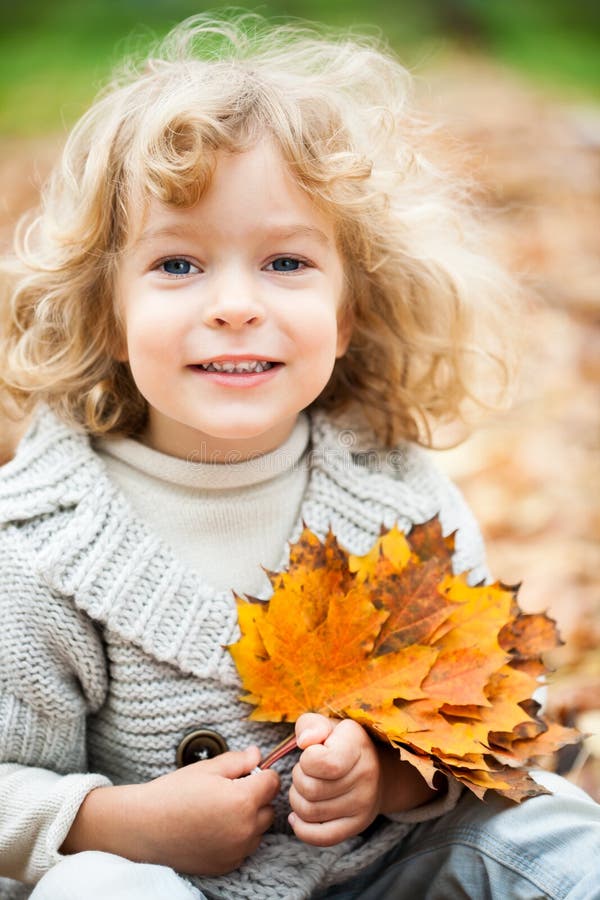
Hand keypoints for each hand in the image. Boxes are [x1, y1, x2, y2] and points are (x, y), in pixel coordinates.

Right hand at [62, 745, 279, 875]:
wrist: (144, 828)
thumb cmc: (173, 793)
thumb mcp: (207, 768)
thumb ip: (238, 760)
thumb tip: (257, 755)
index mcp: (243, 800)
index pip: (273, 782)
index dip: (261, 773)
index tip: (245, 773)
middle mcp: (246, 829)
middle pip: (269, 807)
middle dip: (256, 796)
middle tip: (229, 789)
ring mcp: (237, 851)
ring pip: (259, 829)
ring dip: (249, 818)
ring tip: (219, 809)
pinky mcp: (227, 865)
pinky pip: (244, 847)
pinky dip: (237, 837)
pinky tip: (214, 827)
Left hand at [288, 714, 437, 846]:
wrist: (378, 769)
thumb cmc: (342, 744)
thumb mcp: (328, 725)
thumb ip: (311, 725)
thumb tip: (304, 742)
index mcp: (357, 745)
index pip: (322, 763)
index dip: (306, 759)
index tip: (311, 753)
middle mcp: (366, 776)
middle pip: (310, 789)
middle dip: (298, 778)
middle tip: (307, 771)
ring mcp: (363, 805)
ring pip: (309, 812)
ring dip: (297, 799)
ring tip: (306, 786)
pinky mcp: (357, 826)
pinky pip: (321, 837)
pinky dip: (302, 828)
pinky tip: (297, 815)